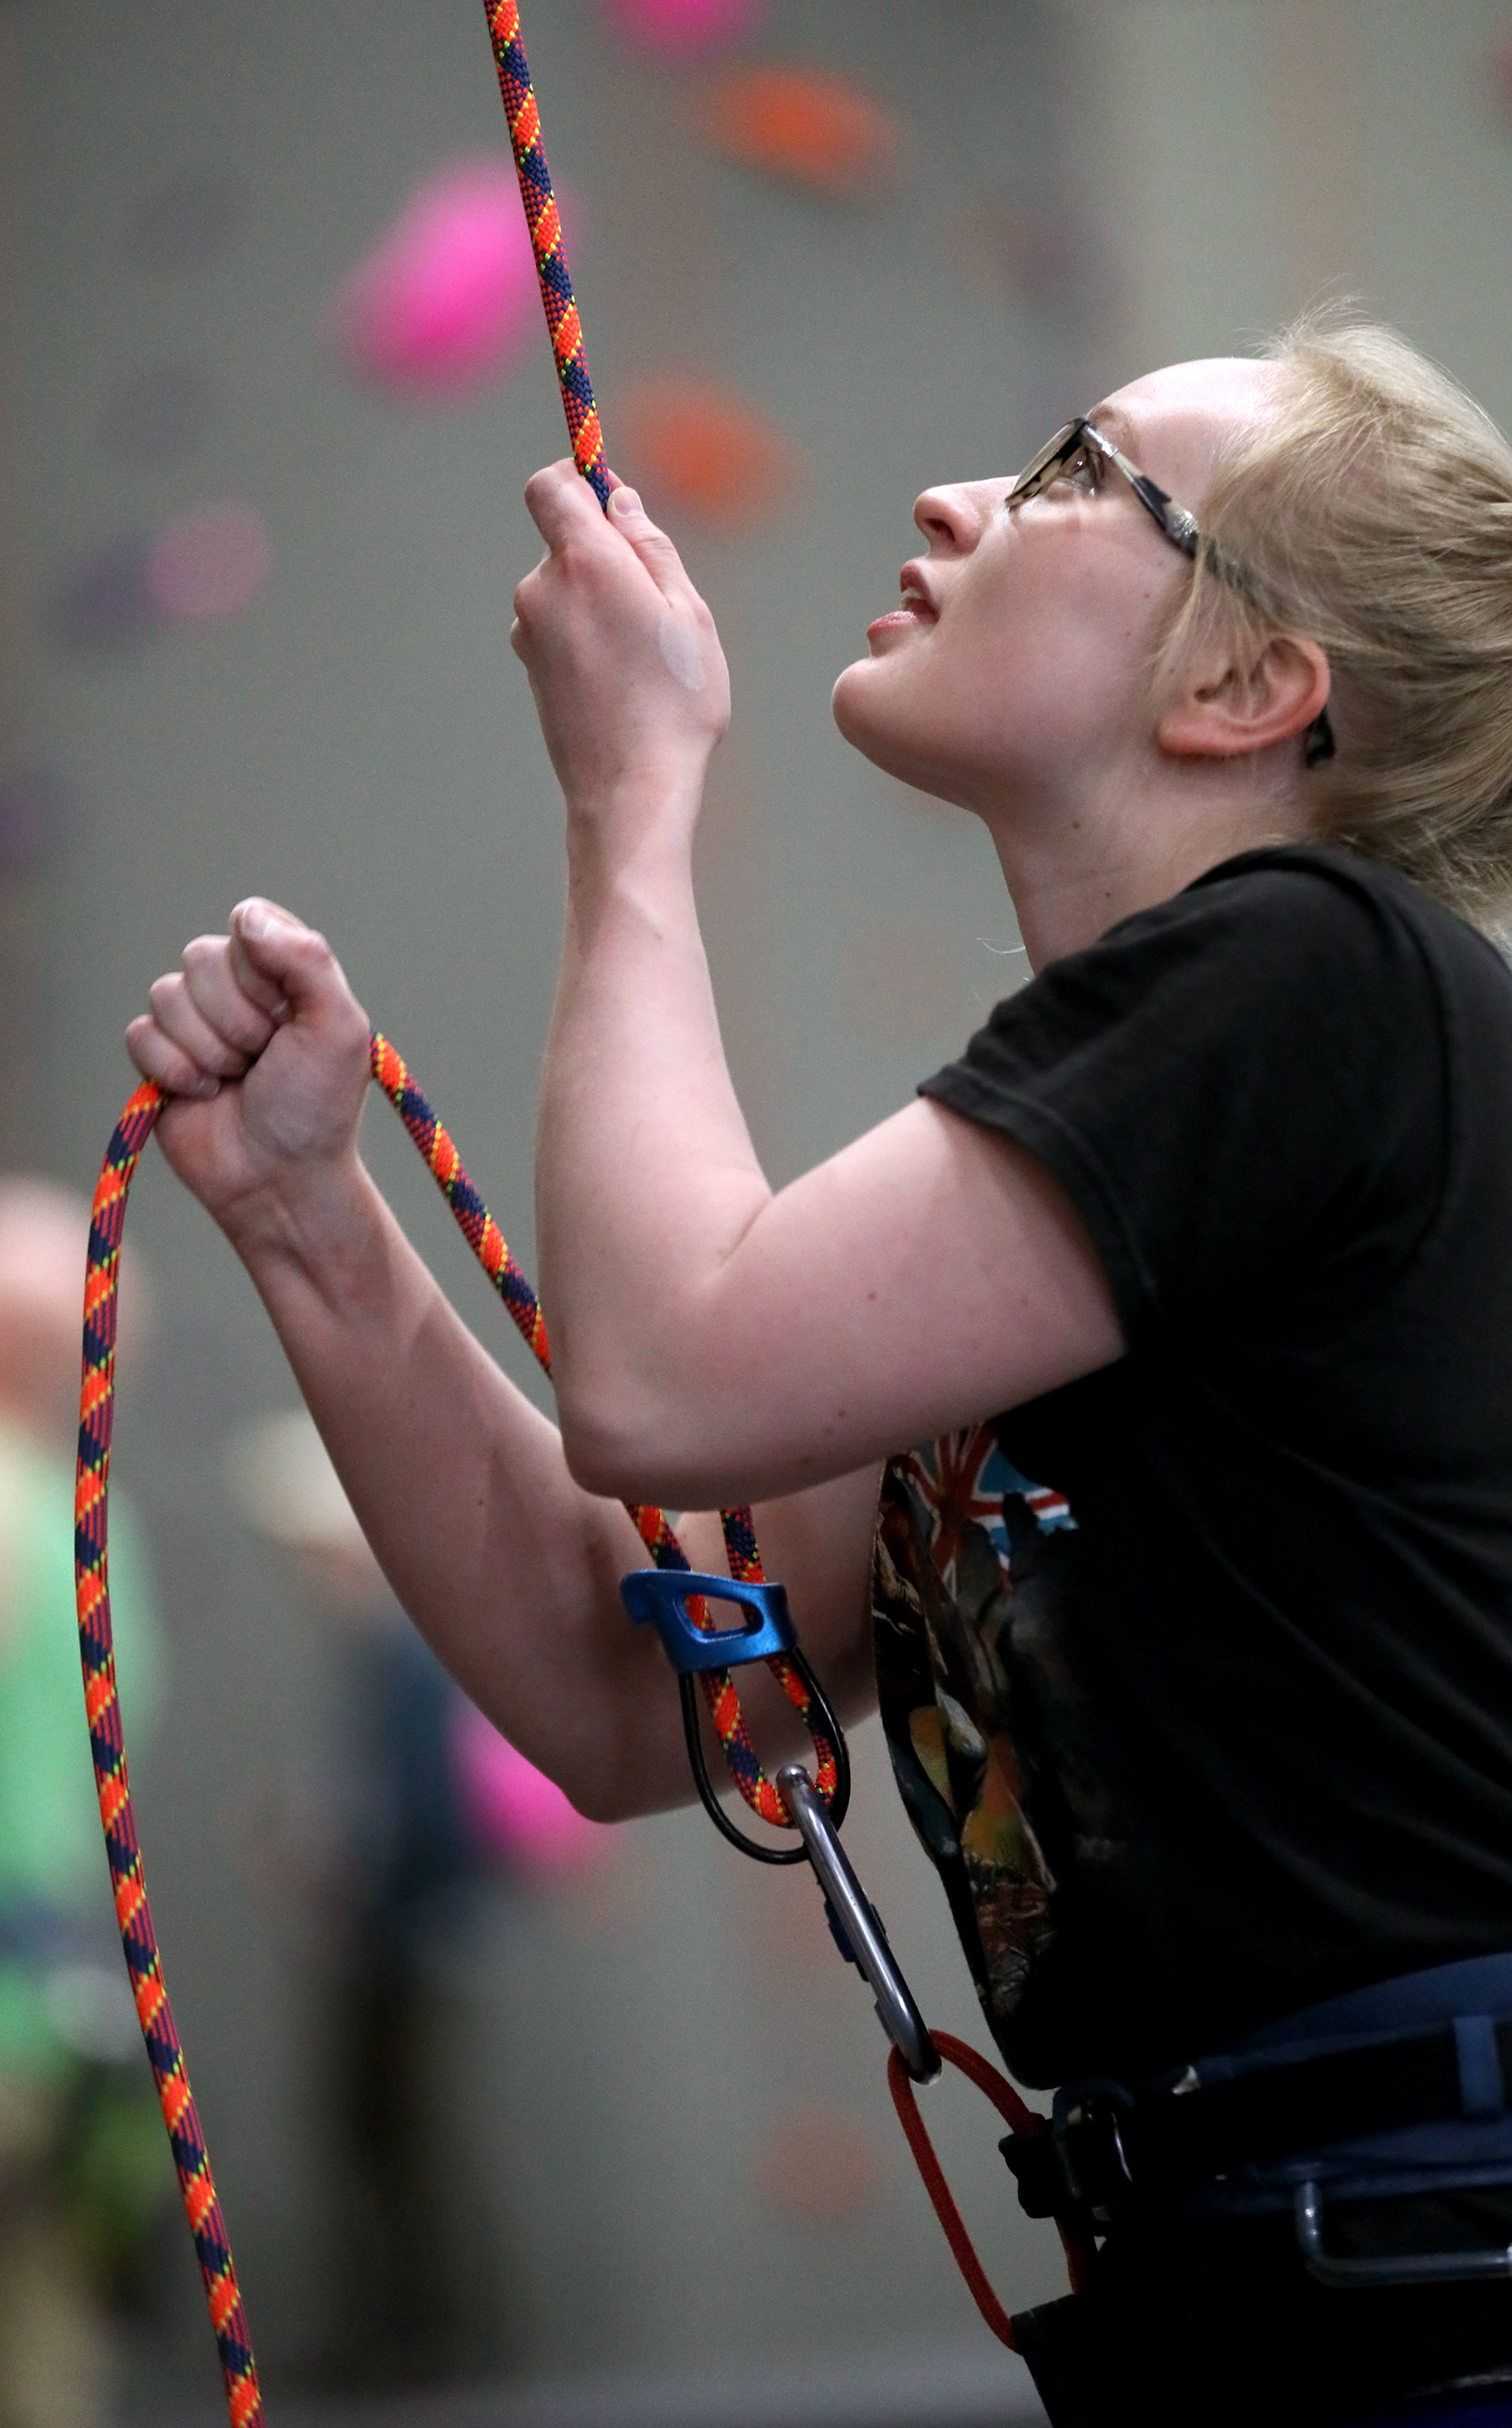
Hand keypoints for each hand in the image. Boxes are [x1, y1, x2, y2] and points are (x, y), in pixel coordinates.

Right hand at [125, 900, 371, 1245]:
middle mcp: (236, 986)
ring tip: (238, 1081)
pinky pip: (140, 1033)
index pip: (248, 925)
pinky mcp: (158, 1056)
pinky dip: (174, 1071)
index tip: (287, 1017)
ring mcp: (194, 1020)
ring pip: (166, 995)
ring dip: (208, 1050)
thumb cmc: (317, 1108)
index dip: (262, 974)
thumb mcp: (339, 1029)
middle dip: (237, 1020)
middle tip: (265, 1059)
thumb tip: (246, 917)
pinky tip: (205, 1095)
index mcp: (283, 969)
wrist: (280, 1180)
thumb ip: (306, 960)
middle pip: (200, 958)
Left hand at [511, 464, 729, 816]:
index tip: (612, 501)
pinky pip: (558, 626)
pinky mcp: (529, 666)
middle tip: (656, 603)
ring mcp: (529, 629)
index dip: (578, 480)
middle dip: (605, 553)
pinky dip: (586, 636)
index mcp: (585, 560)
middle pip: (563, 539)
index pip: (550, 485)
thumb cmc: (674, 703)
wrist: (629, 789)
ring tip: (643, 654)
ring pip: (564, 587)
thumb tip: (619, 499)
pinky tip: (621, 679)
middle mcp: (543, 588)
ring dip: (598, 601)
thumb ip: (650, 546)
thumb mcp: (688, 613)